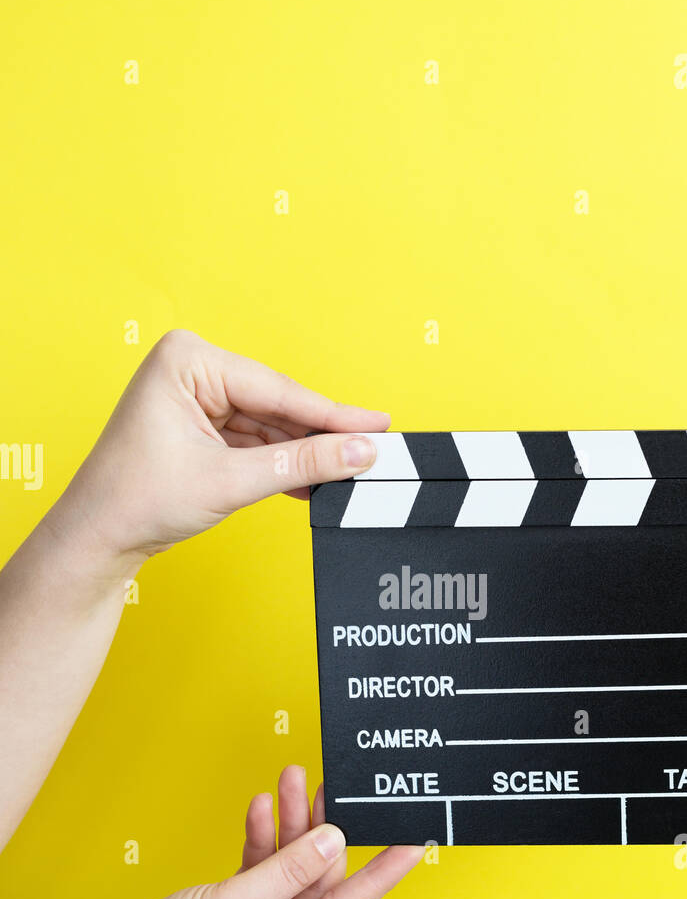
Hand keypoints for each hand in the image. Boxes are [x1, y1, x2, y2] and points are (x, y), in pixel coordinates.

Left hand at [53, 329, 386, 563]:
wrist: (98, 538)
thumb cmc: (135, 499)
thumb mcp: (230, 480)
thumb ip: (301, 463)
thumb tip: (357, 452)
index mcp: (187, 360)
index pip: (277, 389)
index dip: (332, 415)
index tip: (377, 426)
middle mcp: (190, 369)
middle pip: (276, 404)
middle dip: (319, 435)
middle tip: (372, 451)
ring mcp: (194, 397)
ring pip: (269, 425)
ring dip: (303, 453)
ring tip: (346, 473)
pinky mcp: (199, 426)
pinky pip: (254, 440)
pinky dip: (281, 462)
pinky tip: (313, 480)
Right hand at [75, 766, 423, 898]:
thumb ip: (285, 872)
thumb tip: (333, 839)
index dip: (378, 871)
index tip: (413, 842)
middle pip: (315, 888)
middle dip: (318, 834)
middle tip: (329, 785)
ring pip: (286, 875)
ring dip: (288, 829)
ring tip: (293, 780)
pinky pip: (256, 876)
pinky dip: (259, 843)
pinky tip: (263, 808)